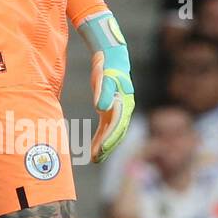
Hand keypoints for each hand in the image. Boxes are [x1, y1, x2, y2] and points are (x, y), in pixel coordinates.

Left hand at [77, 10, 134, 163]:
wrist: (111, 58)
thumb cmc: (107, 68)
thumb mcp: (103, 78)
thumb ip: (102, 93)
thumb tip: (101, 108)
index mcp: (124, 104)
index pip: (117, 126)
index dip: (109, 139)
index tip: (101, 150)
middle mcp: (124, 110)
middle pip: (117, 133)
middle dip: (107, 147)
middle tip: (96, 159)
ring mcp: (118, 111)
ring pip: (112, 133)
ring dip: (104, 146)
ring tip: (94, 158)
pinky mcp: (110, 110)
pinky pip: (106, 128)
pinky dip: (100, 138)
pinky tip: (93, 148)